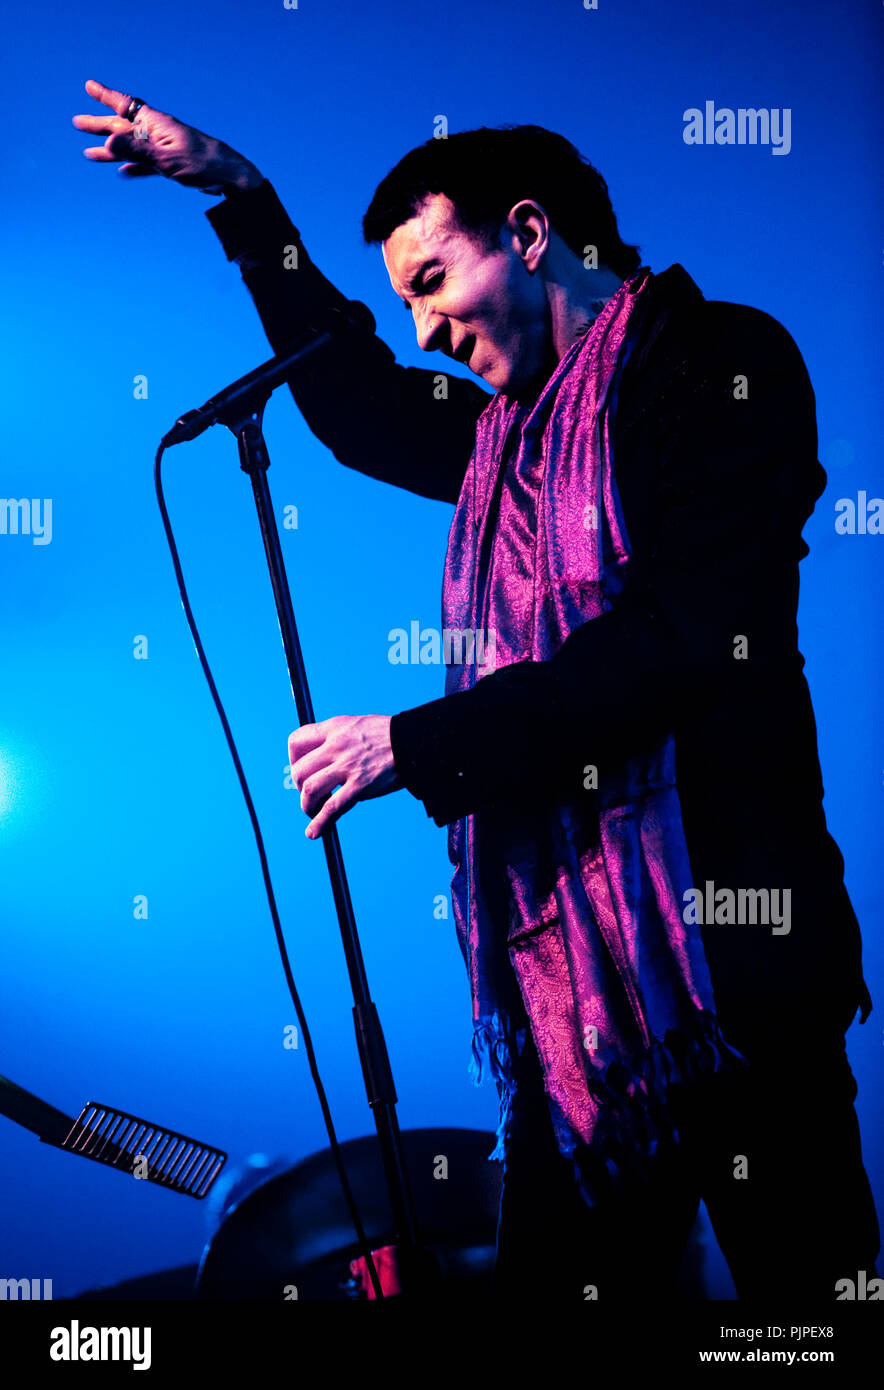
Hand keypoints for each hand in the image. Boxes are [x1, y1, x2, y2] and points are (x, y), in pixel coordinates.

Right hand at [72, 78, 263, 190]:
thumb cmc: (202, 163)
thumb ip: (137, 150)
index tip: (89, 86)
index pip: (125, 105)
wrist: (230, 178)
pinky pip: (146, 164)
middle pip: (122, 126)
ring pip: (130, 147)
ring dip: (110, 150)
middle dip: (99, 124)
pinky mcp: (172, 164)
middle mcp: (157, 132)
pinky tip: (123, 173)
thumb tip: (107, 140)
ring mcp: (164, 148)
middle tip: (77, 122)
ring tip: (89, 153)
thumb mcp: (166, 158)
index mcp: (155, 123)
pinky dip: (133, 168)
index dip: (105, 96)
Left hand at [288, 715, 401, 838]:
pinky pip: (332, 807)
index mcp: (334, 728)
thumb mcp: (355, 726)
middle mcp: (336, 746)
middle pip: (299, 770)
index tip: (301, 770)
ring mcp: (348, 766)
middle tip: (311, 794)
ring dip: (307, 805)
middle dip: (299, 787)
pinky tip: (313, 832)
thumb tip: (320, 755)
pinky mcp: (360, 786)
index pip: (296, 741)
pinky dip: (320, 823)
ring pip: (310, 789)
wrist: (414, 742)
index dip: (293, 759)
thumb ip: (336, 738)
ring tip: (313, 811)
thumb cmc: (387, 736)